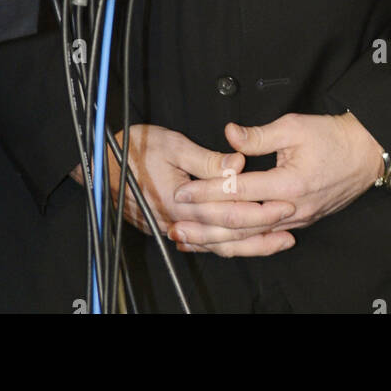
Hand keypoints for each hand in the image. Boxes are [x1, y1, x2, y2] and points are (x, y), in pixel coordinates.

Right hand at [87, 124, 295, 256]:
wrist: (102, 164)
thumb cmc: (133, 149)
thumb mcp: (172, 145)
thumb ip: (206, 159)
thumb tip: (236, 165)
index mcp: (179, 202)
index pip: (227, 212)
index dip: (257, 210)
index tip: (282, 204)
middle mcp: (177, 222)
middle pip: (227, 236)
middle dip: (261, 234)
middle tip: (289, 228)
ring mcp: (173, 229)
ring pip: (218, 245)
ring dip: (249, 245)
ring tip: (277, 241)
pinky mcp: (172, 228)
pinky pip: (206, 244)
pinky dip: (228, 245)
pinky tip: (246, 244)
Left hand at [168, 113, 384, 255]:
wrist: (365, 153)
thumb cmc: (333, 137)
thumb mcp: (294, 126)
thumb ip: (258, 135)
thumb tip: (229, 135)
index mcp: (289, 183)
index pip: (238, 191)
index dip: (207, 191)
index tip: (183, 190)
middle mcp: (292, 208)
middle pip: (240, 223)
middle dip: (204, 226)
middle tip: (176, 225)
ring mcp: (297, 219)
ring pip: (250, 236)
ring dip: (218, 240)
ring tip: (191, 241)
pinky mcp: (299, 221)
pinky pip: (264, 236)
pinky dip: (240, 241)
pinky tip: (222, 243)